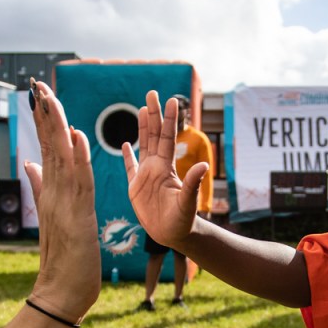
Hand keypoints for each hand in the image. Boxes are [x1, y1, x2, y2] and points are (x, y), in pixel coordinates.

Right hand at [24, 80, 99, 320]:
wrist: (61, 293)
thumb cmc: (62, 260)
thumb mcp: (52, 217)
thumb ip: (40, 188)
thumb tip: (29, 164)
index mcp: (50, 192)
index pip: (47, 149)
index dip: (44, 121)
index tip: (40, 95)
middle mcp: (53, 193)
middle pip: (50, 147)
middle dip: (45, 115)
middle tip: (39, 85)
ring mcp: (63, 203)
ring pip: (61, 158)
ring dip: (57, 127)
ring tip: (51, 99)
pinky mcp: (77, 216)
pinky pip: (78, 181)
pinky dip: (77, 158)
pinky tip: (76, 136)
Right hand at [122, 91, 206, 248]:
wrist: (172, 234)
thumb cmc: (183, 220)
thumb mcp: (188, 202)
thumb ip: (192, 184)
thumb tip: (203, 167)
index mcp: (166, 168)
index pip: (167, 138)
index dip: (169, 119)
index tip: (170, 100)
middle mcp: (156, 167)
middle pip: (154, 135)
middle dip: (154, 114)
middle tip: (152, 93)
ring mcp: (145, 176)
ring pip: (143, 145)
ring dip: (142, 127)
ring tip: (142, 109)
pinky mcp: (135, 187)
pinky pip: (130, 168)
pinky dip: (127, 156)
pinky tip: (125, 143)